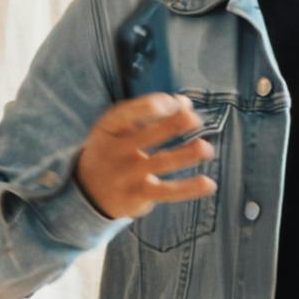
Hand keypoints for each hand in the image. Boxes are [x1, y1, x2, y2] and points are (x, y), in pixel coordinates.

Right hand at [71, 93, 219, 220]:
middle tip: (194, 119)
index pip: (125, 114)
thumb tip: (185, 103)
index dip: (149, 107)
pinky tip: (208, 183)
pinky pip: (167, 192)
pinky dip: (189, 188)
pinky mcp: (138, 196)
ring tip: (206, 149)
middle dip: (171, 126)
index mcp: (108, 128)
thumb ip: (149, 113)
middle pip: (145, 138)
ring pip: (159, 163)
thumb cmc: (113, 150)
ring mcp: (126, 175)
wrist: (89, 191)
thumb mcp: (121, 128)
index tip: (173, 102)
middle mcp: (115, 152)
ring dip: (185, 155)